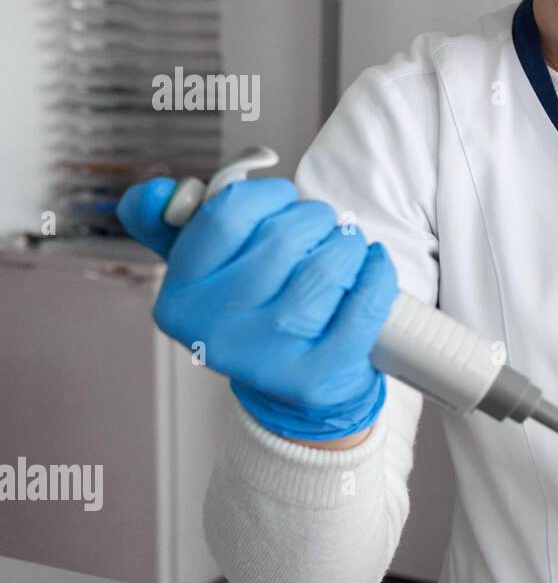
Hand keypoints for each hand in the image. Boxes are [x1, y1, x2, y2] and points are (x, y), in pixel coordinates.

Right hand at [117, 176, 397, 439]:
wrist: (292, 391)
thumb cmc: (253, 311)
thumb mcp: (201, 270)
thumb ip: (170, 224)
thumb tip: (155, 191)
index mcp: (180, 296)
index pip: (228, 214)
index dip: (268, 195)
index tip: (284, 200)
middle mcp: (217, 331)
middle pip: (283, 237)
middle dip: (314, 218)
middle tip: (321, 226)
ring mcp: (269, 357)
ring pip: (326, 267)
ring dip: (347, 244)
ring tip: (346, 248)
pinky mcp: (320, 375)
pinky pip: (364, 301)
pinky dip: (376, 271)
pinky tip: (371, 265)